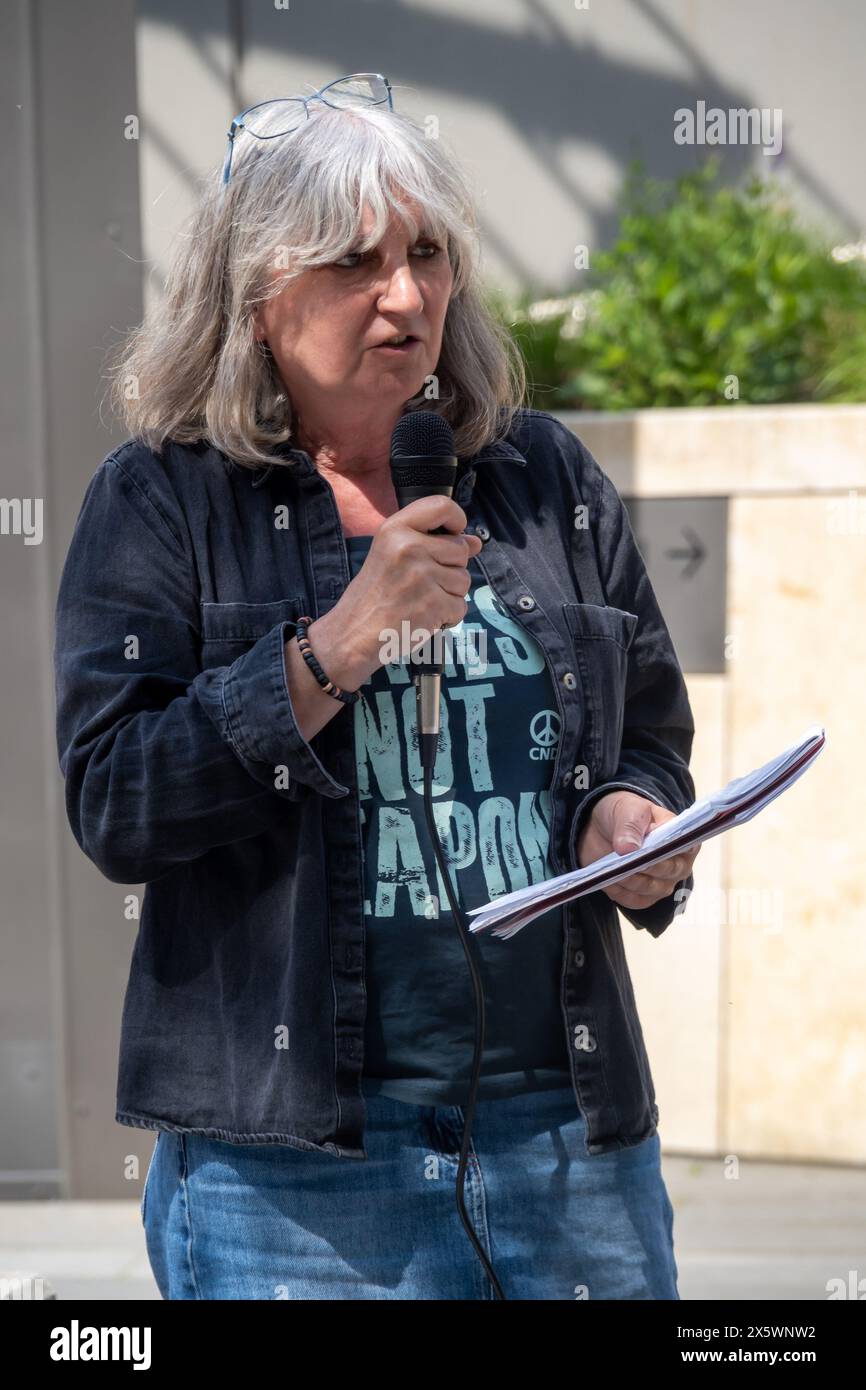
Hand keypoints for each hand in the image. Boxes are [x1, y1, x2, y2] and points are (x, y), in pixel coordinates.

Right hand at [308, 495, 482, 689]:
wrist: (353, 633)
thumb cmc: (373, 596)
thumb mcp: (392, 556)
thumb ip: (433, 543)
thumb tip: (475, 542)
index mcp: (395, 529)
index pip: (441, 505)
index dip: (456, 519)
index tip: (453, 533)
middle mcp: (409, 547)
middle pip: (460, 548)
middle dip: (451, 568)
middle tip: (422, 582)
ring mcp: (422, 576)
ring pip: (464, 580)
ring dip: (449, 594)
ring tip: (420, 600)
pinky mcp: (433, 604)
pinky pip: (460, 606)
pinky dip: (447, 616)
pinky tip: (424, 617)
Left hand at [576, 790, 700, 911]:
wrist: (602, 828)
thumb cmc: (625, 814)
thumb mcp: (627, 810)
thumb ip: (630, 827)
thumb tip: (628, 849)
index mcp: (682, 839)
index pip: (687, 847)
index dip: (671, 850)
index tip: (652, 849)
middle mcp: (678, 865)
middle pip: (669, 872)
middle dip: (646, 866)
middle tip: (625, 858)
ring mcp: (662, 884)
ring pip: (650, 889)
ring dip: (629, 879)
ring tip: (611, 866)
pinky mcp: (642, 896)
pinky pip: (633, 900)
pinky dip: (619, 891)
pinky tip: (607, 878)